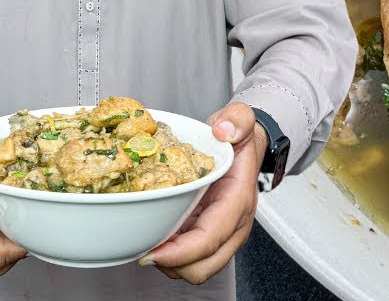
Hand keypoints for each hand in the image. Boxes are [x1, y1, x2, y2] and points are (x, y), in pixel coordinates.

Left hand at [141, 102, 265, 283]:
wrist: (243, 147)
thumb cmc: (237, 140)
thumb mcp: (239, 119)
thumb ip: (237, 119)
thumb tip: (223, 130)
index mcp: (237, 202)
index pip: (210, 239)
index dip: (180, 252)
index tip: (153, 252)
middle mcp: (232, 226)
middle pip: (202, 267)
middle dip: (171, 264)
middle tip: (144, 248)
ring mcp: (220, 235)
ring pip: (194, 269)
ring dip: (169, 263)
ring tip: (149, 241)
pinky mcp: (207, 237)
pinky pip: (189, 260)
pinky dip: (171, 255)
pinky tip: (157, 235)